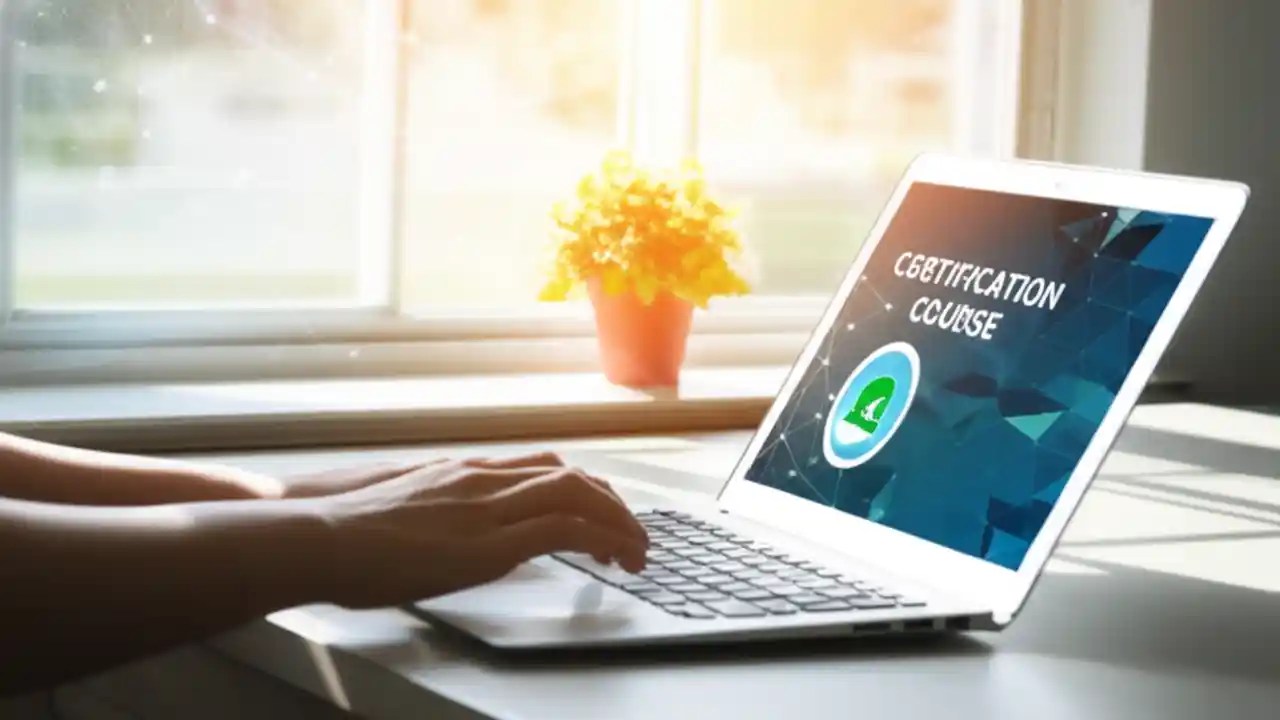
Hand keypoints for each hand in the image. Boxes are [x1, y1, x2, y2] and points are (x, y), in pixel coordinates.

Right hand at [312, 452, 648, 608]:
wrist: (317, 534)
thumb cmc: (340, 528)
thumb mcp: (395, 507)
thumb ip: (430, 511)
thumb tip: (440, 531)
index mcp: (462, 472)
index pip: (540, 465)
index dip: (579, 486)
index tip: (597, 509)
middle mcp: (483, 479)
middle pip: (570, 474)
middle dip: (610, 501)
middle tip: (630, 533)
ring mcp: (489, 506)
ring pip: (580, 495)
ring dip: (618, 521)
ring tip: (636, 551)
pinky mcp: (489, 542)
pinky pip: (565, 528)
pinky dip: (601, 538)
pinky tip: (615, 558)